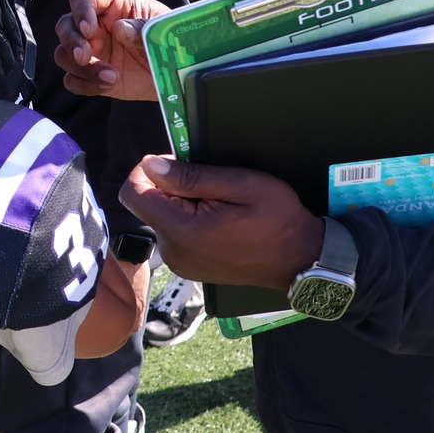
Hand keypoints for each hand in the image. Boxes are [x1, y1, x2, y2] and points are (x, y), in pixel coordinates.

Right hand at [53, 0, 167, 100]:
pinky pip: (72, 79)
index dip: (81, 12)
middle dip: (71, 41)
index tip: (89, 30)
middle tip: (84, 56)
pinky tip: (107, 85)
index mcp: (113, 4)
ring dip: (80, 68)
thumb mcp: (161, 30)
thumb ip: (141, 28)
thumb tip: (119, 28)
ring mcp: (91, 51)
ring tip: (111, 77)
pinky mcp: (90, 75)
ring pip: (63, 54)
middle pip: (65, 25)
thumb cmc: (170, 42)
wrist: (177, 74)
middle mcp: (96, 26)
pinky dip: (84, 85)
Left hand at [120, 155, 323, 289]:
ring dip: (180, 205)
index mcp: (181, 231)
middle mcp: (172, 251)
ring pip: (160, 218)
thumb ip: (191, 176)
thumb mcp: (241, 185)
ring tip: (218, 206)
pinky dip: (187, 221)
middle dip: (169, 188)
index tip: (175, 166)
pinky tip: (217, 220)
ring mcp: (179, 263)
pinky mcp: (187, 267)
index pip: (132, 193)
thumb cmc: (278, 220)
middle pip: (146, 205)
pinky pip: (174, 234)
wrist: (301, 260)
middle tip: (210, 187)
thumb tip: (150, 165)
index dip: (147, 172)